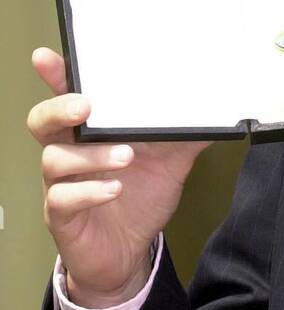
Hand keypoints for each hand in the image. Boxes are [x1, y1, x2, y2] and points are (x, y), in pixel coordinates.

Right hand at [27, 48, 210, 306]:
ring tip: (126, 156)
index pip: (65, 97)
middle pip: (42, 122)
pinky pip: (63, 199)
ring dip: (92, 156)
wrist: (130, 252)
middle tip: (87, 107)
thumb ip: (186, 135)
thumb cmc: (140, 197)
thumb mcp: (170, 162)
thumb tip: (217, 111)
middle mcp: (68, 153)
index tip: (48, 57)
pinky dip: (90, 192)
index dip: (54, 76)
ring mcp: (60, 185)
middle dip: (59, 109)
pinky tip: (115, 190)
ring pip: (55, 160)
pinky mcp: (62, 216)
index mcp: (89, 133)